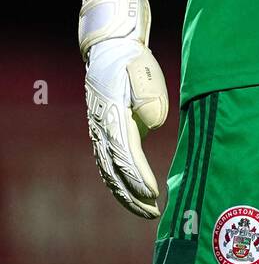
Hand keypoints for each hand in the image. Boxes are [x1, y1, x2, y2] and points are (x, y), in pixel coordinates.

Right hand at [79, 0, 168, 218]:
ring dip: (126, 194)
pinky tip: (133, 196)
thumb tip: (154, 122)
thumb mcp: (144, 70)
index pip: (126, 154)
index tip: (152, 193)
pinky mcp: (104, 134)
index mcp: (114, 115)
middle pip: (114, 171)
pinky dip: (119, 184)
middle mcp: (103, 128)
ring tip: (147, 211)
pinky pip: (109, 166)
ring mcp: (100, 133)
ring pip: (109, 172)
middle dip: (133, 195)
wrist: (109, 50)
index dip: (139, 176)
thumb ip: (149, 96)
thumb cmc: (132, 61)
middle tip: (153, 213)